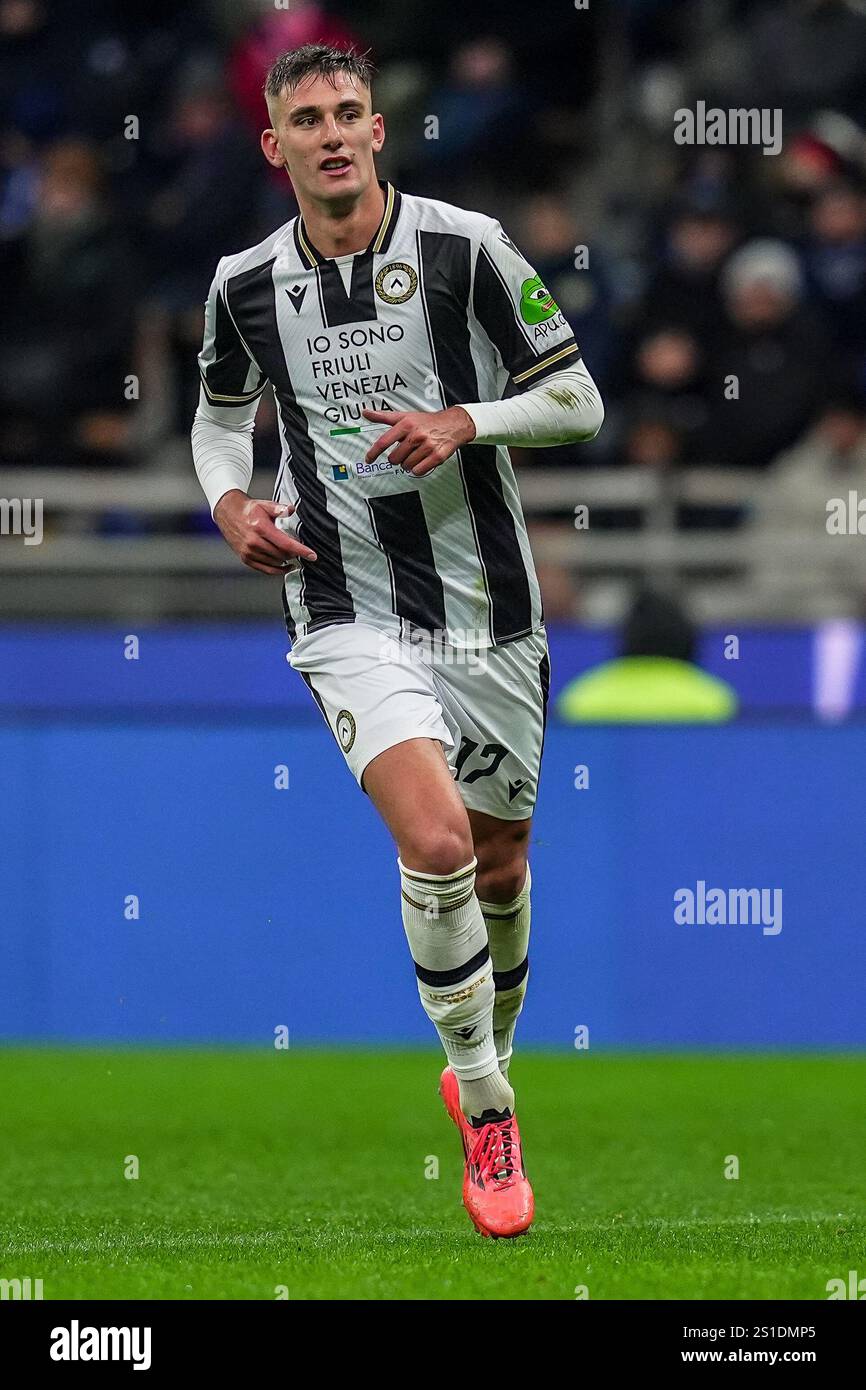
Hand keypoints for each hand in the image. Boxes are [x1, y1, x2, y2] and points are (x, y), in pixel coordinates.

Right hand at [213, 491, 316, 574]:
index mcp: (260, 528)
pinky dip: (278, 570)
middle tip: (302, 551)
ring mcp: (249, 552)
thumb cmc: (249, 510)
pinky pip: (265, 569)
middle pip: (282, 554)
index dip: (301, 550)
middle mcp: (254, 542)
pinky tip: (286, 566)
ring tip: (293, 555)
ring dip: (287, 561)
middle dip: (295, 554)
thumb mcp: (264, 504)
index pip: (285, 543)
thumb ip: (279, 508)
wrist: (227, 513)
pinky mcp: (246, 559)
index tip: (312, 555)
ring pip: (275, 562)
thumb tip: (292, 509)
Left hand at [361, 405, 475, 476]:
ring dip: (408, 464)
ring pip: (406, 466)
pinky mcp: (437, 456)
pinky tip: (421, 461)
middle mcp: (416, 435)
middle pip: (394, 458)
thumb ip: (384, 416)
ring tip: (414, 455)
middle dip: (396, 458)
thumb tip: (366, 413)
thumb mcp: (405, 416)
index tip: (369, 459)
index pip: (384, 441)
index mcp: (406, 424)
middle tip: (404, 452)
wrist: (453, 424)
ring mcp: (427, 446)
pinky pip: (418, 471)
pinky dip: (418, 469)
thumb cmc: (427, 422)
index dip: (373, 453)